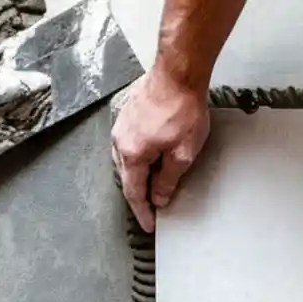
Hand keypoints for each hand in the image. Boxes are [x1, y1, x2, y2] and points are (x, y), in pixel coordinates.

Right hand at [111, 68, 209, 232]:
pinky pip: (128, 145)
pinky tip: (148, 160)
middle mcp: (120, 141)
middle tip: (151, 211)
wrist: (177, 75)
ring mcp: (121, 126)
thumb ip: (169, 179)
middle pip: (127, 177)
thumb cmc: (183, 111)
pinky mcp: (127, 115)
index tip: (149, 225)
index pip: (134, 192)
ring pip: (126, 161)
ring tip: (150, 189)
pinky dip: (137, 159)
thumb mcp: (183, 153)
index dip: (142, 211)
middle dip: (139, 196)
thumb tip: (159, 198)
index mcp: (131, 154)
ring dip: (138, 176)